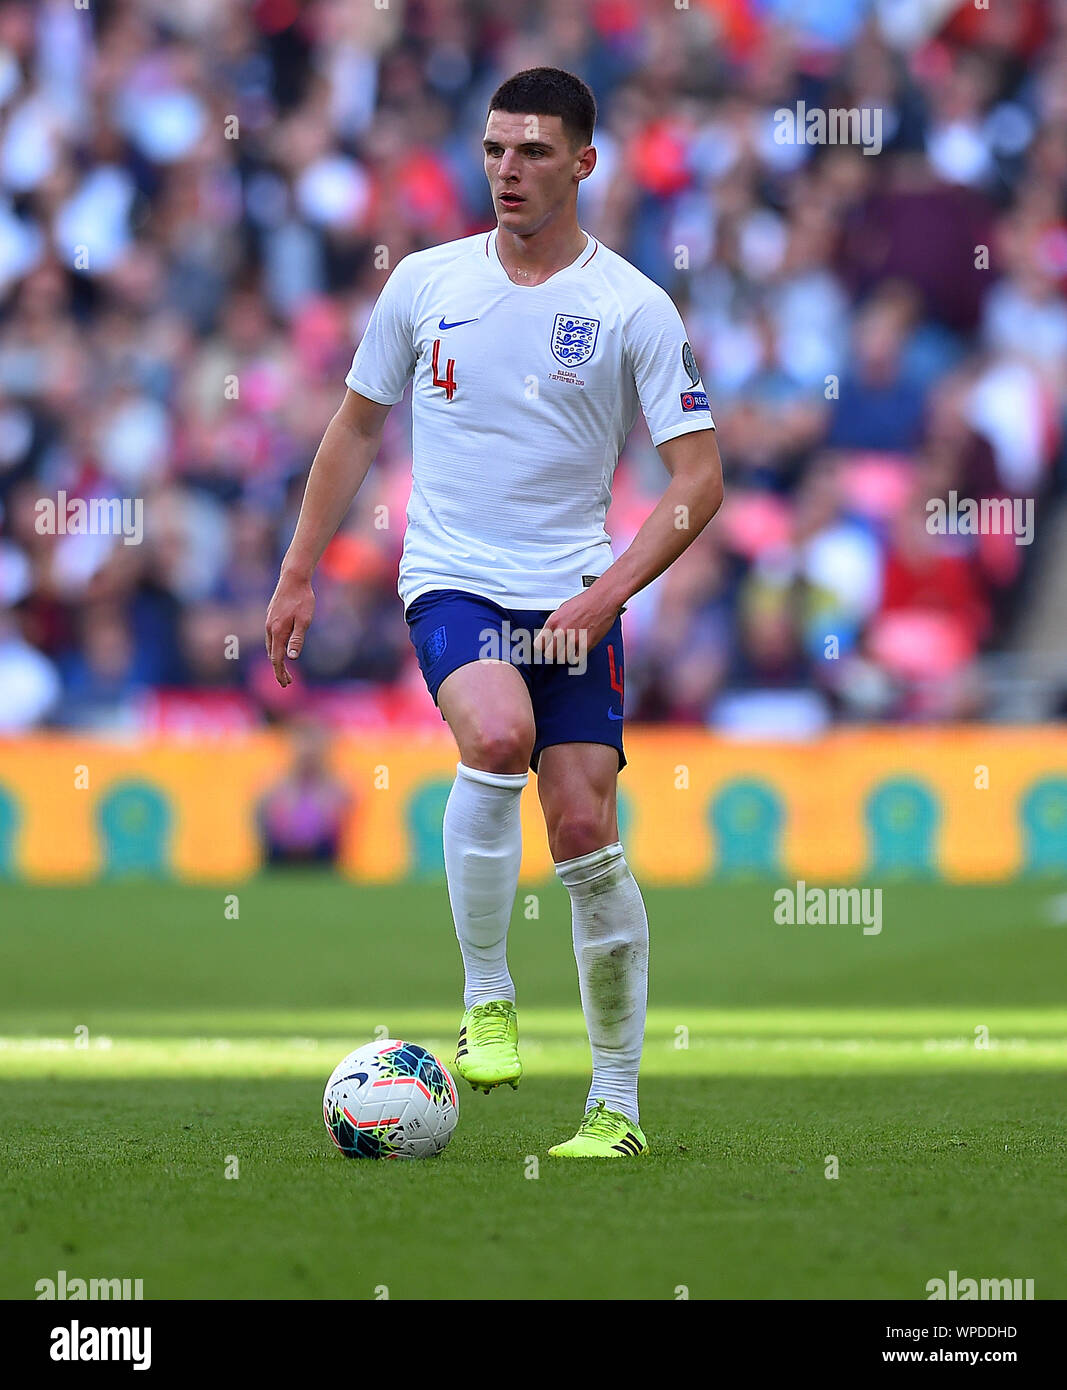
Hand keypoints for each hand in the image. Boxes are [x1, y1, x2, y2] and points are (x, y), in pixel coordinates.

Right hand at [265, 570, 315, 686]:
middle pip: (272, 655)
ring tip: (285, 670)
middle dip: (279, 670)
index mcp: (278, 631)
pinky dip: (275, 649)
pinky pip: (271, 638)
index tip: (285, 684)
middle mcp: (270, 628)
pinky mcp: (271, 617)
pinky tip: (282, 650)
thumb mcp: (304, 620)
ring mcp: (269, 622)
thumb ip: (297, 639)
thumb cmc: (303, 599)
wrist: (293, 578)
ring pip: (270, 646)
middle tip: (287, 682)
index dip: (280, 673)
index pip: (277, 658)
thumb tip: (291, 658)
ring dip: (277, 659)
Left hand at [533, 586, 619, 665]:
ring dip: (566, 655)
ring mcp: (573, 639)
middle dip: (553, 653)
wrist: (601, 600)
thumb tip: (550, 634)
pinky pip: (576, 658)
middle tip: (557, 650)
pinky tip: (578, 648)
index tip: (545, 648)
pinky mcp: (585, 645)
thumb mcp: (562, 610)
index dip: (542, 647)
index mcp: (553, 622)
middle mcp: (562, 632)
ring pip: (563, 658)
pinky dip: (577, 655)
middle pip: (549, 654)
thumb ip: (555, 624)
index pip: (539, 645)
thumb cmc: (585, 602)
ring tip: (570, 648)